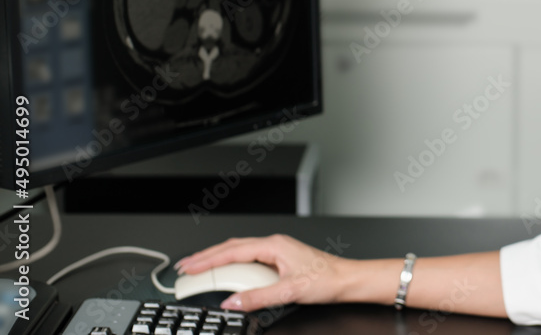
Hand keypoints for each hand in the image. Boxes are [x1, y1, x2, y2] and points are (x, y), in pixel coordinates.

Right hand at [173, 234, 344, 310]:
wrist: (346, 280)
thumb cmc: (326, 279)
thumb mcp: (289, 292)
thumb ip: (258, 298)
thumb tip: (232, 303)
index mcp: (273, 246)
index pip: (232, 251)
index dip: (207, 260)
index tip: (189, 267)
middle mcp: (274, 245)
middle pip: (232, 248)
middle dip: (206, 257)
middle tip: (185, 268)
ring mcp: (277, 251)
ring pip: (240, 252)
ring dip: (218, 261)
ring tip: (200, 271)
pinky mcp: (280, 260)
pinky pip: (250, 259)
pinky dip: (233, 265)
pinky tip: (227, 274)